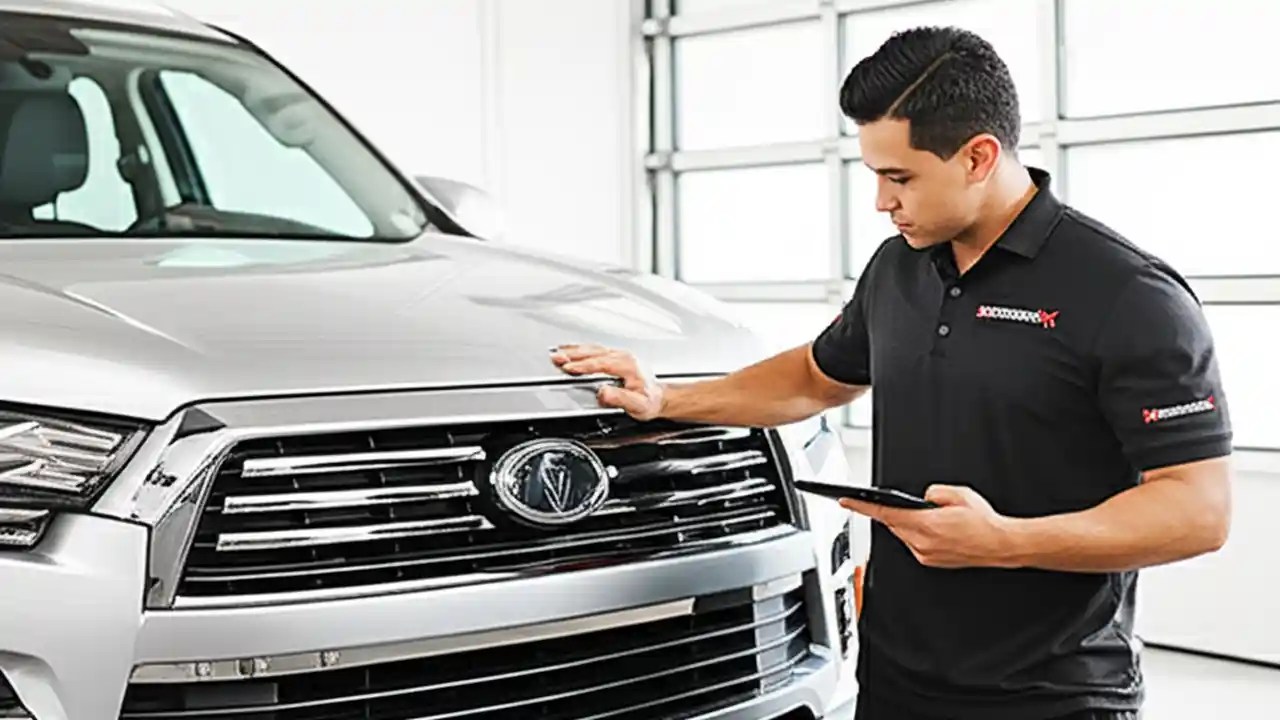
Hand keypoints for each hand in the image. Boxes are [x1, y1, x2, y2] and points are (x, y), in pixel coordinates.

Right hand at [550, 343, 665, 420]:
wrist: (659, 397)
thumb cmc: (650, 401)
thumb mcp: (638, 405)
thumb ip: (620, 399)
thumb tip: (603, 393)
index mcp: (627, 365)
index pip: (601, 363)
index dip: (583, 366)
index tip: (569, 368)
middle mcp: (622, 356)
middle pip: (593, 352)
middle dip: (573, 355)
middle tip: (556, 358)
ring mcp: (618, 354)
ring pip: (592, 349)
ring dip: (573, 350)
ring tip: (556, 353)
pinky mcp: (614, 356)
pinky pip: (594, 349)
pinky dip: (579, 349)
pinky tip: (569, 350)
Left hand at [838, 485, 1017, 568]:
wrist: (1001, 545)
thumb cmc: (983, 522)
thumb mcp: (958, 494)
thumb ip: (934, 492)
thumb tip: (923, 498)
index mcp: (924, 524)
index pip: (884, 514)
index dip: (862, 507)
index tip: (846, 501)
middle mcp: (921, 543)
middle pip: (894, 524)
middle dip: (894, 512)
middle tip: (904, 504)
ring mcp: (926, 555)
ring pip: (904, 535)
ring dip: (908, 524)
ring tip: (929, 516)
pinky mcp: (932, 561)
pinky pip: (915, 544)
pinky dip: (918, 535)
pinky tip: (934, 529)